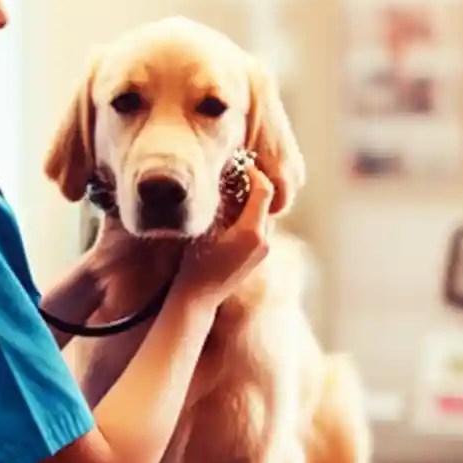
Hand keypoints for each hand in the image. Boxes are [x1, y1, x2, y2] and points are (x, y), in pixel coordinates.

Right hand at [171, 164, 273, 308]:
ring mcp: (264, 250)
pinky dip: (250, 215)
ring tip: (231, 192)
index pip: (264, 191)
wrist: (198, 298)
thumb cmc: (195, 263)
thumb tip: (227, 179)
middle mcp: (264, 241)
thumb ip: (221, 203)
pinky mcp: (259, 256)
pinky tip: (231, 213)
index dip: (255, 173)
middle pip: (266, 202)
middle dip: (254, 185)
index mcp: (252, 232)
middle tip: (236, 173)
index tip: (242, 164)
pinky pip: (260, 227)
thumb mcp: (204, 228)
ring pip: (263, 214)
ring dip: (252, 201)